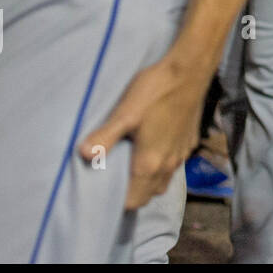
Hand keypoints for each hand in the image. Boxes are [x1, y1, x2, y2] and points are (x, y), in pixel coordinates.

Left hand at [79, 54, 209, 208]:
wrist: (190, 70)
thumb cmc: (155, 91)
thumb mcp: (124, 113)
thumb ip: (104, 137)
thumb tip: (82, 155)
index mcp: (149, 163)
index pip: (133, 202)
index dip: (117, 201)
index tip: (103, 190)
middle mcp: (168, 165)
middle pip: (149, 195)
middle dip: (133, 194)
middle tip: (115, 178)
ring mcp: (181, 154)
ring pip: (163, 182)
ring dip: (148, 182)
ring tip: (133, 166)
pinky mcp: (190, 141)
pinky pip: (174, 165)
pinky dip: (162, 166)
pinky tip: (154, 147)